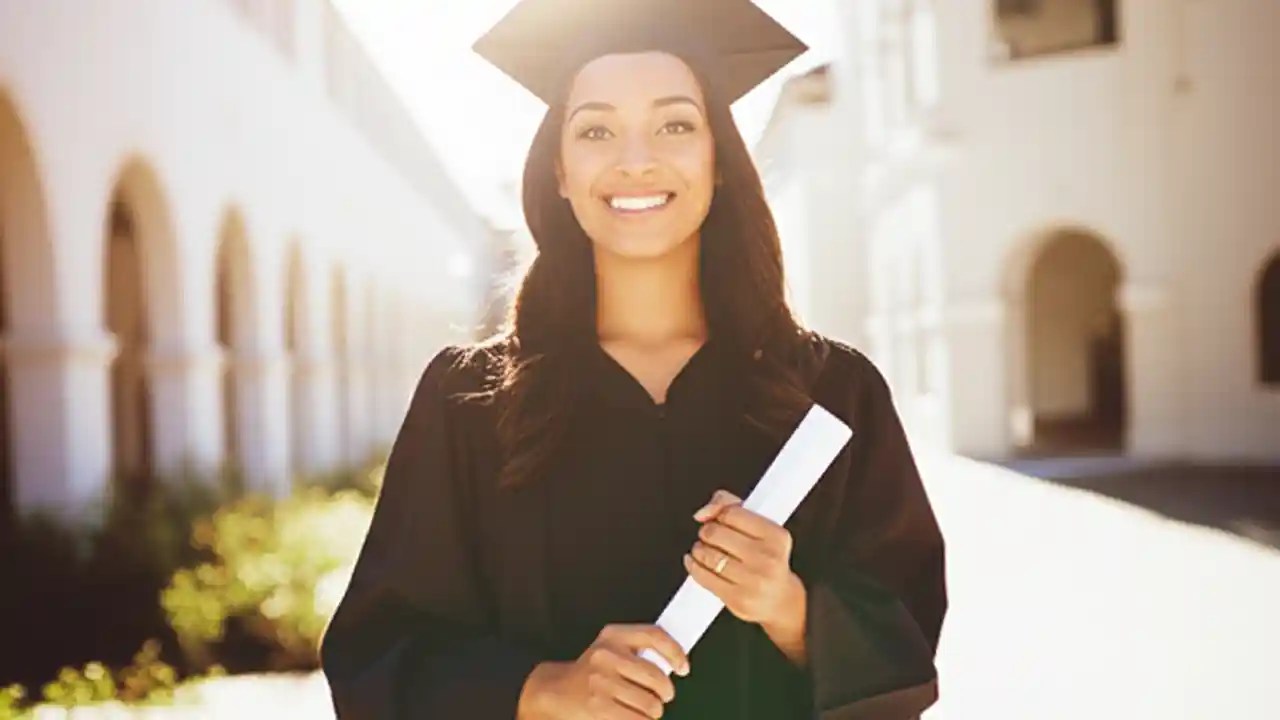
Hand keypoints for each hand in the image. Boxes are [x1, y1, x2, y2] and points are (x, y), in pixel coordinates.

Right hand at [516, 624, 689, 719]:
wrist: (554, 692)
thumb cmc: (589, 673)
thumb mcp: (609, 650)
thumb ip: (637, 651)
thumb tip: (674, 663)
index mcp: (612, 636)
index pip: (654, 636)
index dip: (675, 652)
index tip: (683, 667)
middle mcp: (607, 656)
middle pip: (657, 677)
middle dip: (665, 692)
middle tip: (661, 696)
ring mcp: (602, 683)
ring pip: (651, 704)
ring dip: (653, 711)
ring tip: (645, 709)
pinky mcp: (600, 708)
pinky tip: (635, 718)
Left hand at [685, 490, 805, 629]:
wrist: (781, 599)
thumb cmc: (768, 560)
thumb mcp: (762, 528)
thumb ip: (731, 506)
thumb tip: (704, 512)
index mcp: (776, 536)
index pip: (731, 513)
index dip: (719, 514)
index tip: (719, 519)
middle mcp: (767, 558)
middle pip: (714, 533)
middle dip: (707, 532)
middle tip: (710, 536)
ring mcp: (753, 580)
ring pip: (707, 554)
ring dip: (699, 549)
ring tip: (704, 550)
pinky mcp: (737, 599)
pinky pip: (703, 576)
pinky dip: (693, 566)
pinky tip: (695, 562)